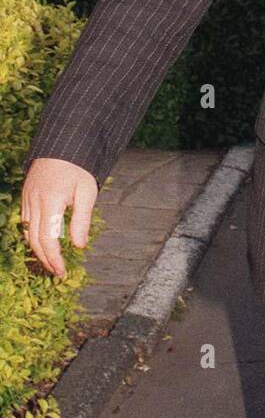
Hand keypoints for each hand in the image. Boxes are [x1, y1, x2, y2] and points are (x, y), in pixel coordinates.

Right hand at [20, 158, 97, 278]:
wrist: (62, 145)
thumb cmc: (78, 168)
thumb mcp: (87, 193)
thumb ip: (82, 220)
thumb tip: (79, 245)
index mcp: (50, 202)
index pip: (47, 239)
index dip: (53, 258)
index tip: (61, 271)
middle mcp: (34, 202)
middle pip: (34, 239)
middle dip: (45, 258)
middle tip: (56, 272)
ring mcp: (27, 198)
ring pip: (26, 231)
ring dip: (37, 249)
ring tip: (50, 262)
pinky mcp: (26, 195)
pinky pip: (25, 221)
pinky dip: (31, 235)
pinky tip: (41, 243)